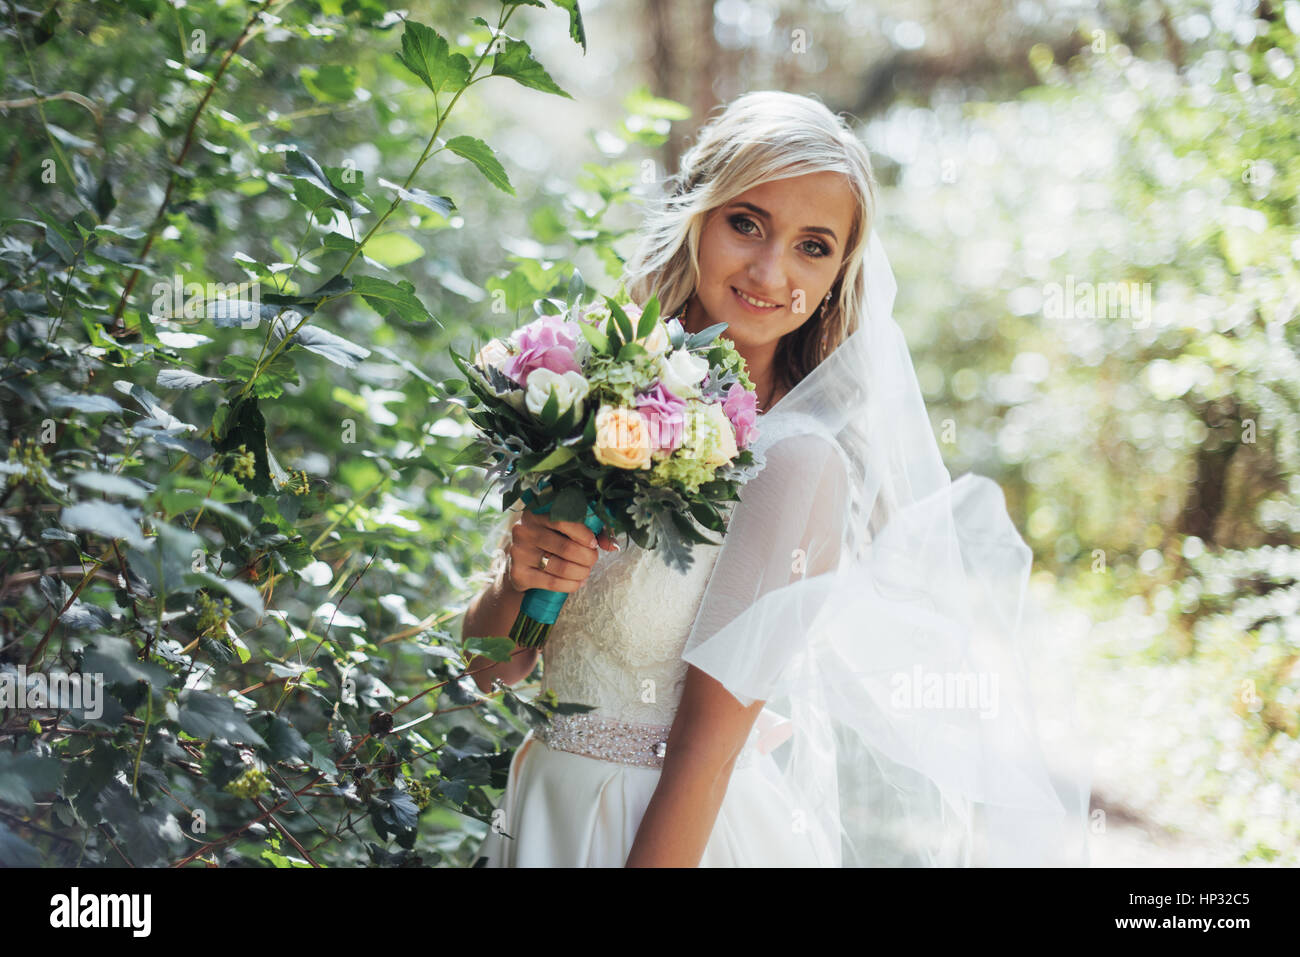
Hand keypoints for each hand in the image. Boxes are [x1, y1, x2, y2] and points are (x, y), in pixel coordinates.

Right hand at [503, 508, 618, 594]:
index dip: (584, 534)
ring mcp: (519, 552)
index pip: (564, 520)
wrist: (521, 566)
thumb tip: (613, 545)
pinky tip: (578, 582)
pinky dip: (571, 585)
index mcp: (536, 513)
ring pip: (561, 567)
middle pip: (566, 547)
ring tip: (586, 572)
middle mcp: (523, 530)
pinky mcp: (518, 574)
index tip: (593, 544)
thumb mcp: (566, 531)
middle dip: (587, 558)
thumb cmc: (550, 542)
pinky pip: (552, 583)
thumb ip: (592, 531)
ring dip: (581, 572)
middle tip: (592, 560)